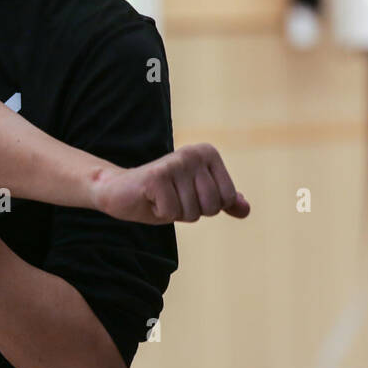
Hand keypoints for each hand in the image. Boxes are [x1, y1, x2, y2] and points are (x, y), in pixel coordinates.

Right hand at [88, 143, 250, 224]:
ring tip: (161, 197)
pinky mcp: (157, 176)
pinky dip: (159, 213)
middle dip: (190, 211)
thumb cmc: (163, 195)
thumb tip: (246, 209)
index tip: (187, 194)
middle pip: (211, 206)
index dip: (206, 206)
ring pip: (191, 212)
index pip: (227, 198)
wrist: (121, 191)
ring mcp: (176, 162)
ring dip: (174, 213)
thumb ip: (223, 201)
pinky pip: (171, 214)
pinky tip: (151, 199)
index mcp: (209, 153)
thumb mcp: (197, 197)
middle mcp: (194, 153)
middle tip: (172, 197)